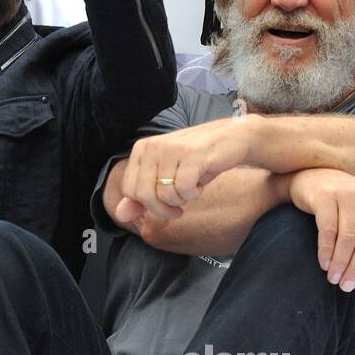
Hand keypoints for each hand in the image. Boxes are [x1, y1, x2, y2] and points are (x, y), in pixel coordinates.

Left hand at [115, 116, 255, 220]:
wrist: (234, 140)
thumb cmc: (199, 161)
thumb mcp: (166, 178)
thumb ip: (142, 196)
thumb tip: (120, 215)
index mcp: (141, 149)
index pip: (129, 190)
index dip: (147, 205)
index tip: (165, 205)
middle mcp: (152, 146)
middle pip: (144, 196)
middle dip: (164, 209)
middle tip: (180, 206)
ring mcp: (171, 149)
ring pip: (165, 195)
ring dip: (183, 199)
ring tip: (193, 185)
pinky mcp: (191, 155)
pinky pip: (184, 190)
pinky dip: (194, 193)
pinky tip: (201, 182)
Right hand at [287, 167, 354, 290]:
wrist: (313, 177)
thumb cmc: (346, 205)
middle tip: (347, 286)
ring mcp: (346, 193)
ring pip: (348, 237)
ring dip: (340, 263)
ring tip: (334, 279)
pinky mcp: (324, 196)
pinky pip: (327, 229)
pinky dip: (326, 250)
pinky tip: (324, 264)